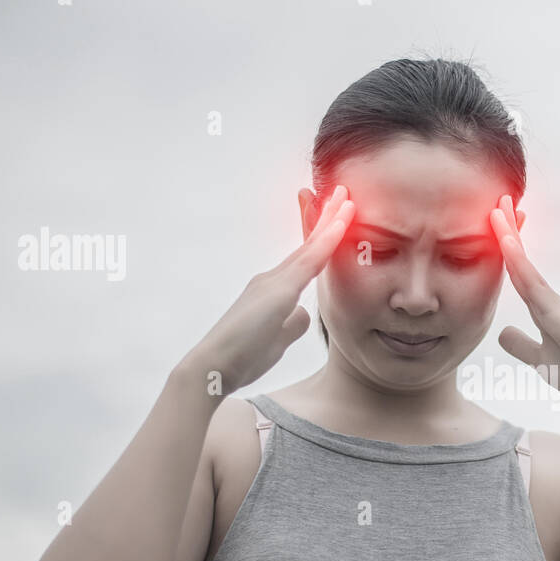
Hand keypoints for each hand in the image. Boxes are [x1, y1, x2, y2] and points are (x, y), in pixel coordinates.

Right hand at [183, 186, 354, 394]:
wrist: (213, 368)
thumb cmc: (241, 358)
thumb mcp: (277, 341)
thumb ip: (292, 324)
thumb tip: (305, 314)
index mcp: (274, 292)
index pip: (305, 260)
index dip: (321, 238)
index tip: (337, 218)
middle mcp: (271, 279)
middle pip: (307, 245)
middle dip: (326, 218)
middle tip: (342, 192)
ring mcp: (273, 282)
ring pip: (310, 247)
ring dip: (330, 220)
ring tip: (346, 196)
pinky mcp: (277, 292)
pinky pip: (309, 261)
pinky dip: (327, 240)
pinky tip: (342, 224)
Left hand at [489, 194, 559, 414]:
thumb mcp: (543, 361)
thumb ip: (523, 345)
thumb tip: (502, 333)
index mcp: (549, 312)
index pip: (520, 276)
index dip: (507, 251)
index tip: (497, 224)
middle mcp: (554, 302)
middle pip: (522, 263)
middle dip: (508, 232)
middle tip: (497, 201)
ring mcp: (557, 306)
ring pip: (525, 266)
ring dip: (509, 236)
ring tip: (496, 206)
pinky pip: (533, 283)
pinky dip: (517, 260)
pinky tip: (504, 242)